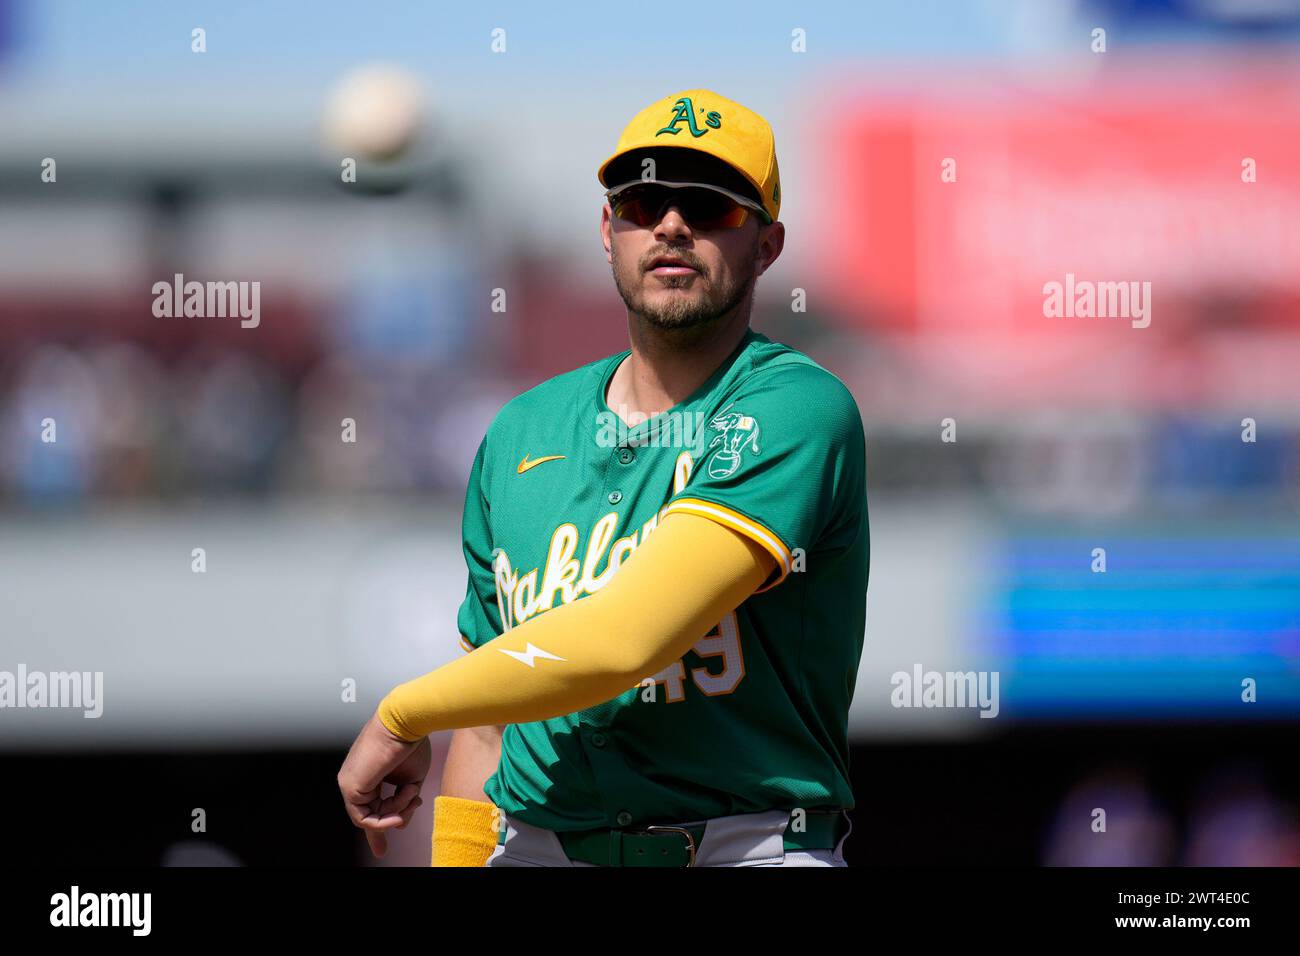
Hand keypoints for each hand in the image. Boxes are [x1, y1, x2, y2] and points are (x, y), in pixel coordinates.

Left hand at [338, 712, 432, 857]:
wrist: (406, 723)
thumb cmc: (411, 745)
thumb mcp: (411, 781)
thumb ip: (403, 802)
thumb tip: (399, 823)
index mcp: (370, 775)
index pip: (370, 806)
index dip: (378, 828)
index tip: (382, 850)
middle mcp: (356, 779)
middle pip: (369, 815)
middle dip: (386, 825)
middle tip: (389, 840)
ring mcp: (350, 783)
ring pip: (371, 816)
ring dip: (396, 812)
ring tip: (411, 795)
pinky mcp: (349, 787)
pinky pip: (365, 818)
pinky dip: (383, 819)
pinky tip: (398, 812)